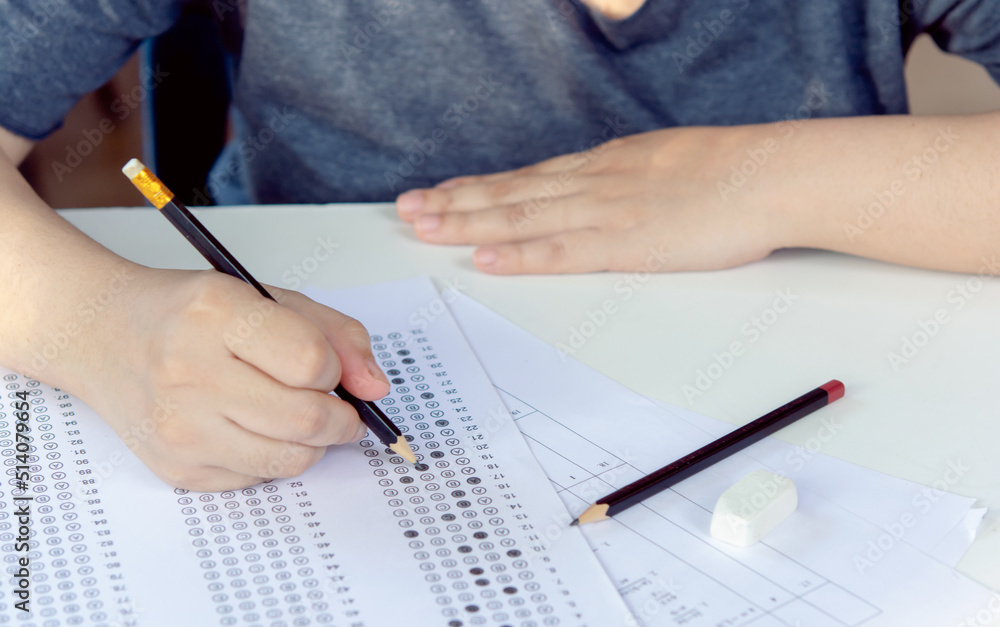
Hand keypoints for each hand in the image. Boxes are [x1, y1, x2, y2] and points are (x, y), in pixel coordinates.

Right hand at [74, 267, 388, 490]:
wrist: (101, 335)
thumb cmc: (190, 313)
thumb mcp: (268, 298)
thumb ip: (336, 335)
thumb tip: (377, 388)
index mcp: (218, 314)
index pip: (310, 361)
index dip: (335, 369)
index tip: (330, 369)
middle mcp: (190, 372)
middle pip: (307, 419)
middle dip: (342, 418)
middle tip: (341, 409)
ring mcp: (179, 427)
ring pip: (290, 459)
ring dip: (315, 443)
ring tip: (301, 417)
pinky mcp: (176, 468)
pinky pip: (258, 479)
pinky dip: (273, 458)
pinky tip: (252, 428)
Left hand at [395, 126, 789, 273]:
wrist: (771, 175)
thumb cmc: (731, 171)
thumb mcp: (666, 161)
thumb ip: (628, 178)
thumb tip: (607, 188)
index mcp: (604, 166)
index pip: (526, 178)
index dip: (478, 188)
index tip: (441, 193)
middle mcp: (593, 183)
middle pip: (510, 193)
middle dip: (454, 203)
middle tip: (406, 208)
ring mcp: (606, 212)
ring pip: (524, 217)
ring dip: (469, 224)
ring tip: (423, 227)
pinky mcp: (628, 245)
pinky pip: (563, 252)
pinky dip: (521, 256)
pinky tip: (487, 259)